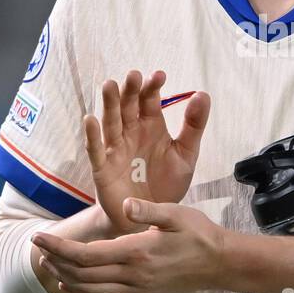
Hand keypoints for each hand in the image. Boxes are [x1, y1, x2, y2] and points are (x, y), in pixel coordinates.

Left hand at [32, 198, 227, 292]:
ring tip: (52, 266)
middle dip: (56, 261)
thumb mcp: (176, 213)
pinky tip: (77, 288)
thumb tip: (123, 204)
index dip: (58, 247)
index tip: (39, 238)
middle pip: (82, 274)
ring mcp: (137, 289)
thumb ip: (148, 210)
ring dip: (67, 279)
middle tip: (40, 248)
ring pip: (91, 292)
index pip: (86, 254)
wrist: (219, 263)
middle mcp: (132, 275)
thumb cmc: (198, 233)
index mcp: (136, 251)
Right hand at [85, 69, 209, 236]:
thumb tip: (203, 94)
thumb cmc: (167, 183)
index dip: (153, 87)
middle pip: (128, 106)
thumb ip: (193, 125)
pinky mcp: (103, 168)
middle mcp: (131, 132)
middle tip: (133, 75)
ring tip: (109, 85)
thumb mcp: (186, 154)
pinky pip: (96, 150)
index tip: (160, 75)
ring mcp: (116, 148)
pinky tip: (90, 120)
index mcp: (151, 126)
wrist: (152, 217)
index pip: (150, 100)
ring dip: (109, 104)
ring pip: (111, 122)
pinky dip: (92, 136)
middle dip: (130, 90)